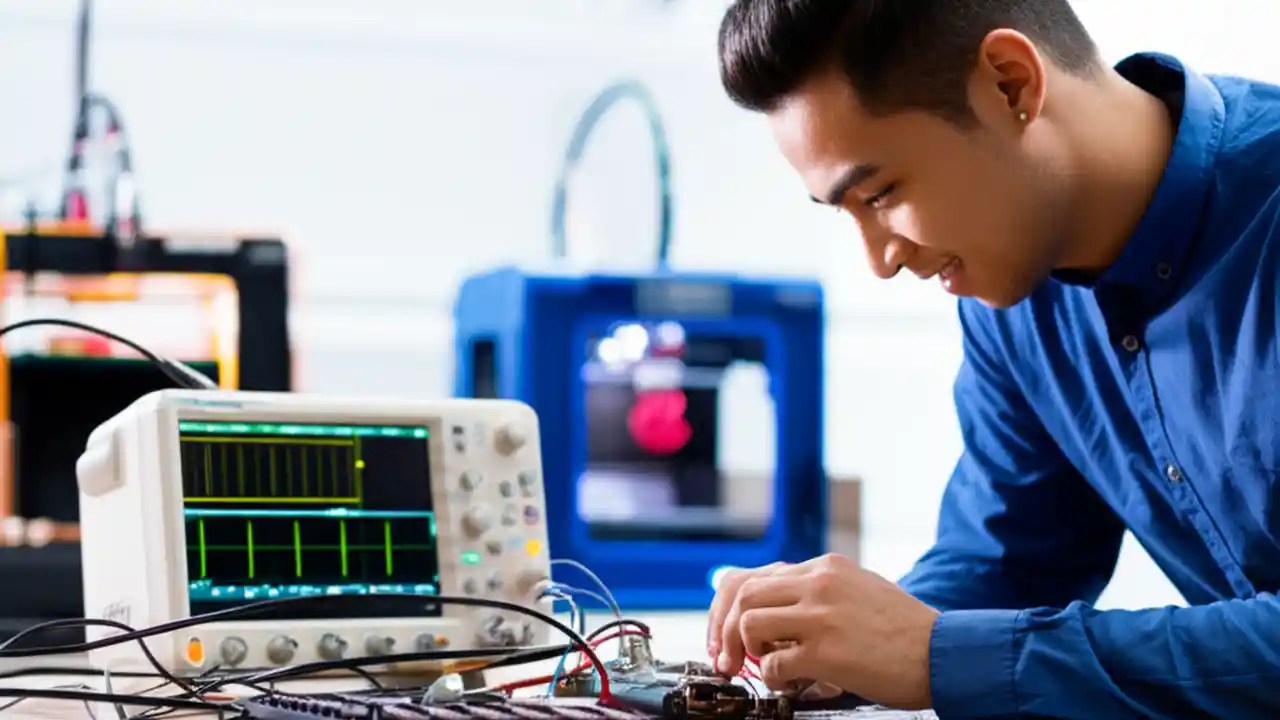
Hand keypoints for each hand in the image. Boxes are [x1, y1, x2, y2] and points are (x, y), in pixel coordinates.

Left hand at [705, 554, 939, 709]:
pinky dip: (772, 676)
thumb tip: (775, 613)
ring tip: (763, 665)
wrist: (945, 652)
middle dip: (725, 628)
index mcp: (826, 567)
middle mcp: (819, 582)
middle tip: (729, 658)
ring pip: (750, 621)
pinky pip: (774, 662)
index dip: (730, 607)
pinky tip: (788, 682)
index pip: (756, 575)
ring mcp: (821, 615)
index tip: (725, 633)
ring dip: (747, 649)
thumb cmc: (906, 631)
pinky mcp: (826, 650)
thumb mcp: (859, 591)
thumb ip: (817, 593)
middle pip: (743, 593)